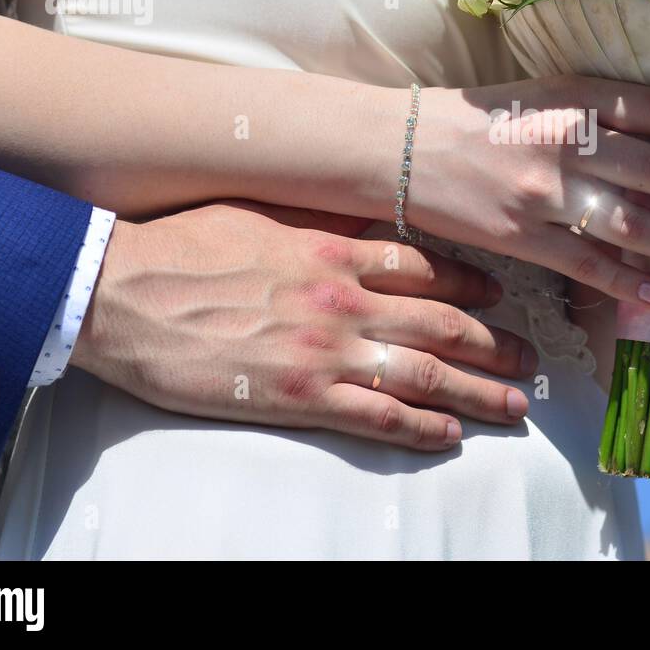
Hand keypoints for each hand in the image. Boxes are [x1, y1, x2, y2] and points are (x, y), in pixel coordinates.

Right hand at [72, 202, 537, 450]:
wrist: (121, 291)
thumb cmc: (185, 245)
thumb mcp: (261, 213)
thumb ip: (321, 223)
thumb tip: (365, 220)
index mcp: (334, 251)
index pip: (425, 267)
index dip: (472, 283)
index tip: (500, 295)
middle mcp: (343, 300)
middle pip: (442, 322)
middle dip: (493, 343)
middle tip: (528, 358)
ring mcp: (324, 350)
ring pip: (423, 373)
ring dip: (477, 390)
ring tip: (514, 403)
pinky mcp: (298, 396)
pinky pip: (376, 417)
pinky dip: (420, 428)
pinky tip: (450, 435)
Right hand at [408, 76, 649, 308]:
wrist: (402, 146)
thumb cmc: (483, 119)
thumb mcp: (549, 93)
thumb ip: (605, 109)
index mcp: (577, 93)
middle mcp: (567, 138)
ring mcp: (542, 189)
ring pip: (633, 223)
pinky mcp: (519, 234)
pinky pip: (588, 264)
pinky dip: (630, 282)